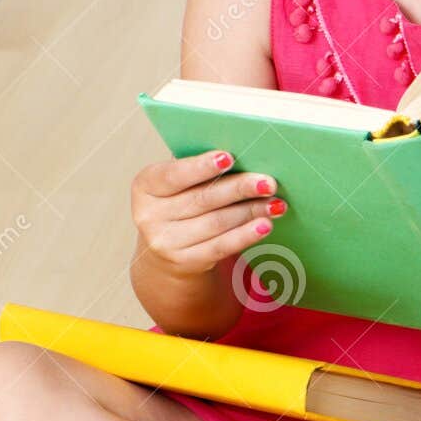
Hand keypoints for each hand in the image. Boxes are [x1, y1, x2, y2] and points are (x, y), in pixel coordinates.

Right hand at [131, 148, 287, 277]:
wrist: (168, 251)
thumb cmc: (182, 203)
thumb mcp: (180, 184)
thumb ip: (200, 170)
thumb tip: (245, 158)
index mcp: (145, 186)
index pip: (173, 174)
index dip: (201, 166)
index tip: (229, 157)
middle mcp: (149, 215)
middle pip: (202, 198)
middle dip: (240, 188)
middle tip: (268, 182)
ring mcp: (164, 242)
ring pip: (216, 222)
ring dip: (251, 211)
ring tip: (276, 203)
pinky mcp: (184, 262)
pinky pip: (220, 246)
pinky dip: (245, 235)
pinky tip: (264, 225)